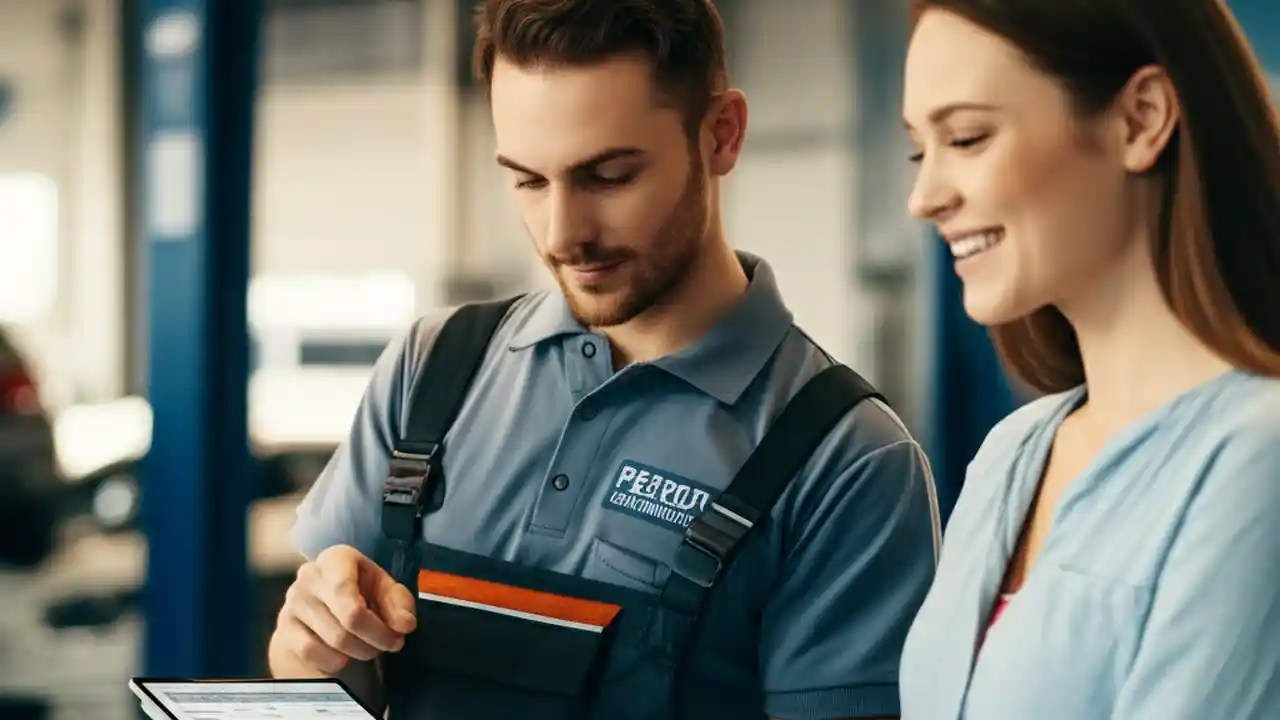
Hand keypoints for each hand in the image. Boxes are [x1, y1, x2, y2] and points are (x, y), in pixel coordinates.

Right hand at [271, 545, 416, 675]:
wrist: (319, 608)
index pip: (347, 590)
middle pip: (348, 619)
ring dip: (361, 651)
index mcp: (336, 559)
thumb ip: (400, 604)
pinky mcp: (285, 628)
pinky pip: (314, 653)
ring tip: (370, 647)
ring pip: (335, 640)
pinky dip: (336, 661)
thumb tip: (404, 624)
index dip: (378, 620)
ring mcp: (293, 603)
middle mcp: (309, 577)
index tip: (399, 633)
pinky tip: (345, 655)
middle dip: (377, 639)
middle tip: (391, 644)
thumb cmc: (359, 593)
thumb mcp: (385, 590)